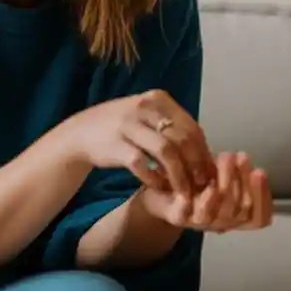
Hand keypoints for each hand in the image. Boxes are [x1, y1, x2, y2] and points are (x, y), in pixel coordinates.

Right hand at [62, 89, 215, 197]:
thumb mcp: (148, 117)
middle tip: (201, 185)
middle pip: (182, 139)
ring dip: (179, 175)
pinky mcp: (115, 145)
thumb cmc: (123, 128)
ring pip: (166, 152)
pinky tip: (159, 187)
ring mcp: (129, 125)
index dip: (204, 151)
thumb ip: (173, 128)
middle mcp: (145, 108)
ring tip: (183, 191)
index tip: (209, 171)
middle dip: (195, 165)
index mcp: (158, 99)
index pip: (191, 126)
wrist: (81, 133)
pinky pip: (142, 164)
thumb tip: (205, 151)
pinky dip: (154, 178)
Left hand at [139, 151, 273, 231]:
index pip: (258, 218)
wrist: (158, 189)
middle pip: (241, 211)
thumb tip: (244, 159)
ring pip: (222, 212)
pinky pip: (195, 214)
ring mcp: (198, 223)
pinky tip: (210, 185)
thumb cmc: (192, 180)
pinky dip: (207, 201)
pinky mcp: (177, 218)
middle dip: (244, 180)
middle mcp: (219, 224)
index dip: (263, 198)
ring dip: (228, 182)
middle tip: (240, 156)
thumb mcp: (218, 175)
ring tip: (227, 157)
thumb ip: (235, 174)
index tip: (260, 171)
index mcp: (233, 217)